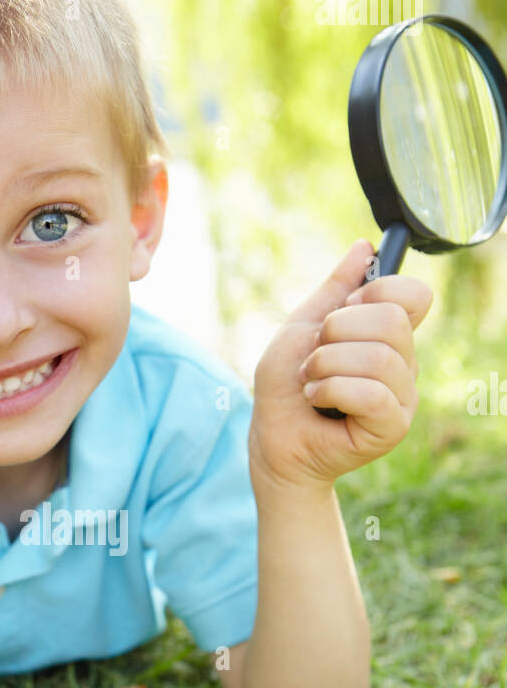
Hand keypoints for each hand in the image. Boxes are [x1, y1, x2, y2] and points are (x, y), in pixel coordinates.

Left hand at [249, 238, 432, 492]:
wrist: (272, 440)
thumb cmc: (285, 388)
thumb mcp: (302, 326)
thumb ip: (334, 289)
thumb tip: (363, 248)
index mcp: (387, 336)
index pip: (414, 295)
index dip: (378, 292)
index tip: (342, 310)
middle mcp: (404, 364)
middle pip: (393, 321)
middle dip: (336, 332)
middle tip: (313, 358)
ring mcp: (402, 396)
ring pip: (379, 358)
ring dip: (326, 365)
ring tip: (310, 382)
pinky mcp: (392, 427)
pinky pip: (373, 394)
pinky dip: (332, 390)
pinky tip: (316, 399)